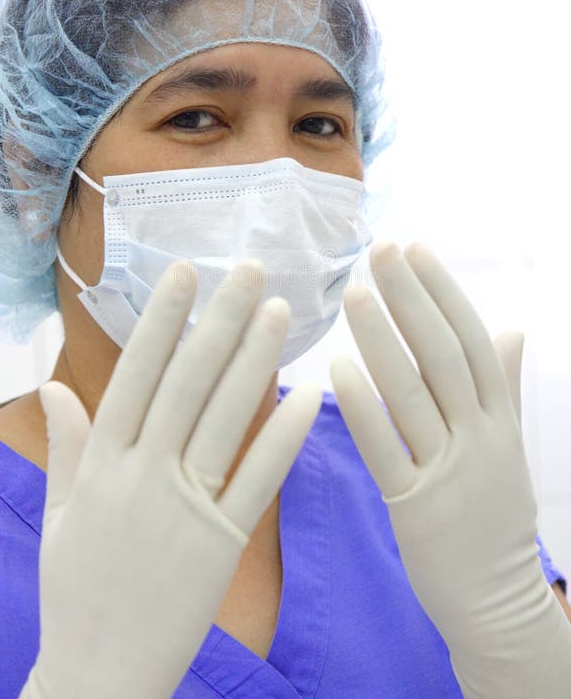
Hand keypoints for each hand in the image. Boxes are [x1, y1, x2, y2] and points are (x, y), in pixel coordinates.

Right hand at [21, 259, 320, 698]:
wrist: (100, 673)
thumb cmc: (77, 590)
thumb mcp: (60, 516)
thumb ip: (66, 447)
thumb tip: (56, 389)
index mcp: (101, 464)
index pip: (136, 375)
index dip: (163, 321)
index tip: (186, 273)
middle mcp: (143, 475)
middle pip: (187, 383)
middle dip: (219, 321)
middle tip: (249, 269)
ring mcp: (184, 507)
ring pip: (224, 418)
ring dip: (254, 360)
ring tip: (278, 311)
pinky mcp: (222, 541)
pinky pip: (258, 480)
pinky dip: (284, 435)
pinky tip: (311, 394)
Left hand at [330, 241, 570, 697]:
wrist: (497, 600)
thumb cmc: (494, 515)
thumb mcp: (509, 447)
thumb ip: (502, 387)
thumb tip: (512, 330)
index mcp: (500, 417)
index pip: (471, 339)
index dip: (443, 292)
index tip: (415, 248)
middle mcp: (480, 437)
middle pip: (442, 354)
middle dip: (410, 297)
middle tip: (379, 249)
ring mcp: (449, 472)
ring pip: (413, 393)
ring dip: (382, 338)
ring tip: (354, 292)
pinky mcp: (416, 508)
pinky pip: (386, 448)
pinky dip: (364, 406)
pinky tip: (337, 367)